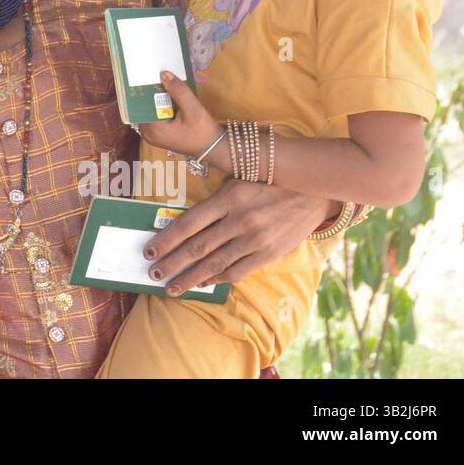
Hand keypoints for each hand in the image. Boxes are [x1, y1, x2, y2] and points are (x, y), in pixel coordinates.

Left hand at [137, 71, 220, 157]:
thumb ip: (178, 91)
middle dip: (151, 92)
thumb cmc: (203, 131)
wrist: (214, 148)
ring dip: (157, 98)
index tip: (149, 75)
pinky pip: (155, 115)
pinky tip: (169, 95)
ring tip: (162, 82)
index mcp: (152, 129)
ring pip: (150, 110)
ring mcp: (152, 134)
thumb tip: (164, 74)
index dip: (145, 89)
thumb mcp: (193, 109)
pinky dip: (161, 106)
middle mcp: (147, 133)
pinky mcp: (159, 133)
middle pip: (144, 107)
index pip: (141, 105)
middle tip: (156, 75)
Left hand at [142, 180, 333, 294]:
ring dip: (190, 278)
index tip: (150, 250)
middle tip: (152, 273)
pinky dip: (216, 278)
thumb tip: (182, 219)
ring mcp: (255, 240)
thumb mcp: (238, 178)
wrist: (314, 192)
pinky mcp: (269, 254)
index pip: (188, 223)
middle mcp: (240, 220)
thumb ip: (214, 198)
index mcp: (228, 198)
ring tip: (171, 286)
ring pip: (214, 264)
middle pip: (197, 247)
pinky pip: (237, 271)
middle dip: (172, 263)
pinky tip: (201, 283)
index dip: (167, 239)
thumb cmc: (268, 179)